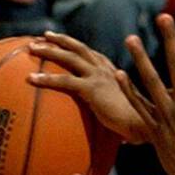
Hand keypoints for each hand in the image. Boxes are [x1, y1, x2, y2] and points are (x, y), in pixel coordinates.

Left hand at [29, 32, 147, 143]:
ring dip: (49, 50)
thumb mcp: (124, 116)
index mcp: (113, 73)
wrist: (144, 125)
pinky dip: (46, 79)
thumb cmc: (139, 125)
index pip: (91, 54)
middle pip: (79, 48)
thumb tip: (119, 138)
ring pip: (69, 57)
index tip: (62, 41)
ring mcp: (98, 77)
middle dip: (60, 40)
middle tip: (43, 36)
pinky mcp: (92, 89)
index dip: (76, 46)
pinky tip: (31, 79)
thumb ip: (116, 118)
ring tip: (31, 47)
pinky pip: (64, 81)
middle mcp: (105, 70)